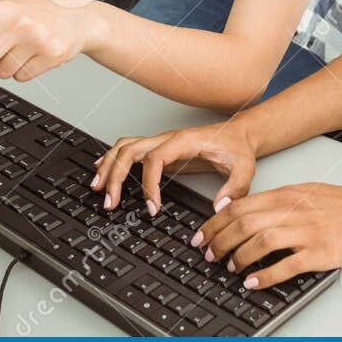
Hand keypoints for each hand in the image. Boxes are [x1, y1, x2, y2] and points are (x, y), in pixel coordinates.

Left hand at [0, 0, 108, 84]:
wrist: (82, 19)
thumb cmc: (37, 17)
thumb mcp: (4, 21)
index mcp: (3, 10)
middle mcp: (18, 22)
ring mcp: (36, 40)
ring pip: (2, 72)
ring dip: (5, 68)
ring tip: (20, 50)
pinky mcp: (50, 56)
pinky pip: (21, 78)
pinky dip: (23, 72)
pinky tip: (34, 56)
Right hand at [91, 120, 258, 214]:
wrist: (240, 133)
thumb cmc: (239, 148)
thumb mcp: (245, 168)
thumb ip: (235, 188)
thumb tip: (219, 207)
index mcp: (184, 142)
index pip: (155, 159)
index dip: (149, 184)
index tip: (152, 207)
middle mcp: (167, 139)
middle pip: (130, 150)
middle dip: (116, 175)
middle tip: (109, 202)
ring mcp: (161, 142)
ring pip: (124, 147)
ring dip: (108, 166)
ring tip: (97, 188)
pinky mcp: (159, 149)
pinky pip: (128, 149)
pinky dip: (112, 159)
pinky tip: (101, 171)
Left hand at [194, 182, 341, 290]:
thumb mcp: (305, 191)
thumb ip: (275, 201)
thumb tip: (241, 209)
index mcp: (287, 195)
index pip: (239, 207)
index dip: (214, 223)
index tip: (202, 236)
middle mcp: (293, 211)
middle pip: (244, 224)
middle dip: (219, 242)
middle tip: (209, 256)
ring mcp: (307, 232)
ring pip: (260, 242)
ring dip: (239, 257)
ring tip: (231, 268)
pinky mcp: (320, 254)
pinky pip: (286, 266)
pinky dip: (265, 276)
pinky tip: (253, 282)